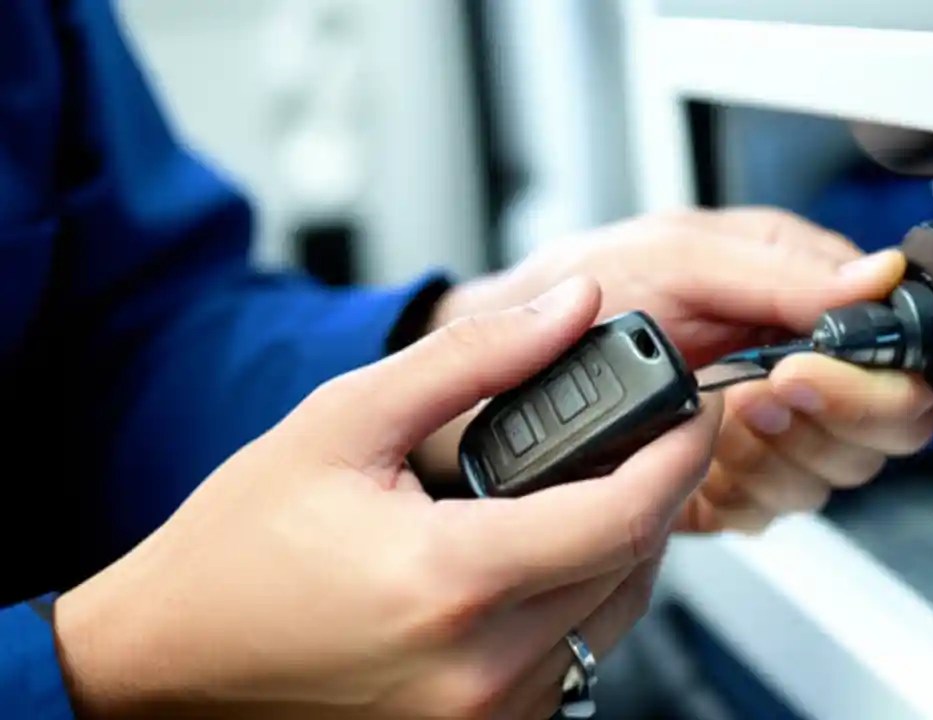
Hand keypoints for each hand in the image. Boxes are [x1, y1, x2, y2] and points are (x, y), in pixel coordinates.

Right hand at [53, 277, 721, 718]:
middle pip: (635, 568)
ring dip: (626, 547)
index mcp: (451, 581)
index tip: (696, 408)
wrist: (168, 660)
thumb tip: (568, 310)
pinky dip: (584, 601)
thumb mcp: (344, 421)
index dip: (680, 452)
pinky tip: (547, 554)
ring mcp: (482, 715)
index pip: (624, 516)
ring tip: (592, 487)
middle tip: (647, 436)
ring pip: (616, 620)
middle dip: (659, 491)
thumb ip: (471, 359)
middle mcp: (479, 668)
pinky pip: (573, 662)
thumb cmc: (237, 550)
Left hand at [418, 208, 932, 533]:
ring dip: (768, 457)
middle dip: (817, 421)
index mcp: (797, 289)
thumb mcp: (675, 257)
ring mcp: (770, 424)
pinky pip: (774, 509)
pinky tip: (694, 460)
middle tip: (753, 400)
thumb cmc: (578, 292)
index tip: (803, 375)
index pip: (896, 347)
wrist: (505, 371)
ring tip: (710, 422)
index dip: (867, 375)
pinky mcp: (736, 478)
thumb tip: (877, 276)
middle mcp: (796, 356)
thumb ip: (779, 269)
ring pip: (832, 473)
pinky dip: (734, 491)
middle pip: (885, 422)